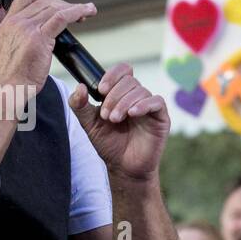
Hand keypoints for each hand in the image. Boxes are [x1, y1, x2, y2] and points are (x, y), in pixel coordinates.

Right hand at [0, 0, 95, 93]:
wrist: (7, 90)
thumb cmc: (15, 76)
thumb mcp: (15, 49)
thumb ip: (24, 37)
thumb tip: (43, 34)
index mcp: (7, 22)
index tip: (60, 5)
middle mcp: (15, 22)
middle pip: (44, 0)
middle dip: (64, 3)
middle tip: (80, 11)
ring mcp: (25, 28)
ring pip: (54, 7)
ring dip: (74, 7)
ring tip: (88, 11)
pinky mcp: (38, 38)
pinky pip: (61, 17)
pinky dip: (76, 11)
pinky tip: (86, 12)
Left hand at [69, 63, 170, 181]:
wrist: (123, 167)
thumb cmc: (110, 145)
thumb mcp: (89, 124)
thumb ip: (80, 105)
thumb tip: (79, 86)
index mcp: (122, 94)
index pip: (123, 72)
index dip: (112, 76)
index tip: (101, 90)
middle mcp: (137, 97)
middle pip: (130, 81)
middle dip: (114, 96)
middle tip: (106, 115)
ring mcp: (150, 107)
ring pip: (141, 91)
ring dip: (124, 103)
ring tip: (115, 120)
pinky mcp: (161, 117)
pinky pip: (156, 102)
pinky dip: (143, 105)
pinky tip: (132, 114)